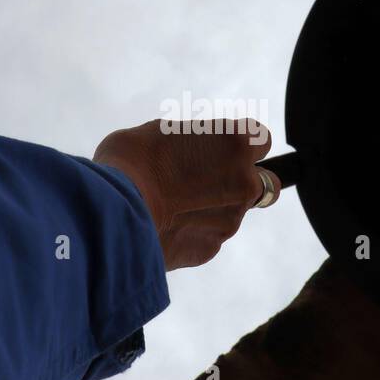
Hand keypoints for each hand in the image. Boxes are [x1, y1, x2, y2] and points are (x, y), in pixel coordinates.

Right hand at [94, 119, 280, 270]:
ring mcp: (231, 219)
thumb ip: (188, 143)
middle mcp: (245, 182)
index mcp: (236, 143)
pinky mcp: (211, 248)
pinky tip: (164, 225)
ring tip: (171, 204)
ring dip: (211, 207)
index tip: (221, 149)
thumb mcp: (160, 132)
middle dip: (245, 181)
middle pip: (265, 182)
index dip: (240, 146)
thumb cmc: (132, 161)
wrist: (115, 213)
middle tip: (211, 180)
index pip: (261, 139)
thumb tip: (185, 151)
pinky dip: (193, 231)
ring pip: (232, 211)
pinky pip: (208, 235)